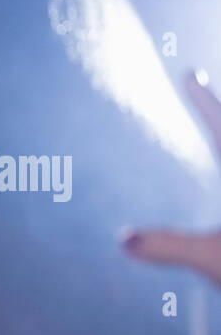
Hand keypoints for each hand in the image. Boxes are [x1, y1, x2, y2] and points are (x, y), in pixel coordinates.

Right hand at [122, 72, 220, 283]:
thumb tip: (124, 239)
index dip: (203, 100)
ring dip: (220, 155)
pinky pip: (220, 212)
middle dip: (220, 118)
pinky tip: (211, 206)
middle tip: (206, 98)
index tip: (189, 75)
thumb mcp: (212, 259)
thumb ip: (166, 246)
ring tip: (215, 150)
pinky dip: (214, 205)